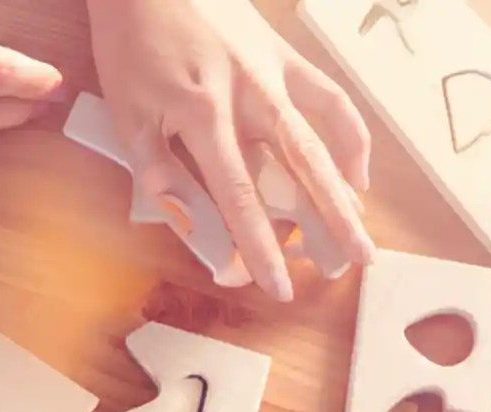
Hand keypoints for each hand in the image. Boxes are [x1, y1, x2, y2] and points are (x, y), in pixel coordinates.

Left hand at [87, 0, 373, 300]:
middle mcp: (249, 98)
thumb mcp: (128, 114)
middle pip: (299, 172)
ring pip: (321, 140)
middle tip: (351, 268)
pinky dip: (349, 136)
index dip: (259, 246)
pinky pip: (330, 99)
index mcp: (204, 117)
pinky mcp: (285, 55)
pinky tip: (356, 172)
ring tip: (363, 231)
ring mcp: (274, 75)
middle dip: (327, 224)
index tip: (277, 286)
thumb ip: (157, 171)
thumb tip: (187, 222)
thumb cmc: (131, 46)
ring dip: (346, 189)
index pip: (238, 196)